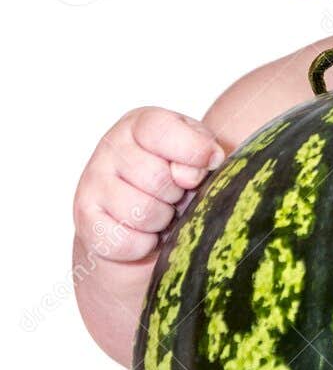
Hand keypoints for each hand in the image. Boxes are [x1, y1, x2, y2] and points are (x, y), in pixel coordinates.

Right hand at [73, 108, 225, 264]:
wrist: (144, 223)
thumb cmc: (177, 182)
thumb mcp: (199, 157)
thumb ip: (202, 154)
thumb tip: (189, 174)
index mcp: (141, 124)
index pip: (160, 130)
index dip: (192, 151)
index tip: (210, 162)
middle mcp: (111, 146)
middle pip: (158, 178)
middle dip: (177, 196)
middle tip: (174, 196)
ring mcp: (92, 182)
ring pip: (143, 213)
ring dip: (161, 221)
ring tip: (160, 213)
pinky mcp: (86, 219)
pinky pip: (126, 241)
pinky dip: (143, 245)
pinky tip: (142, 232)